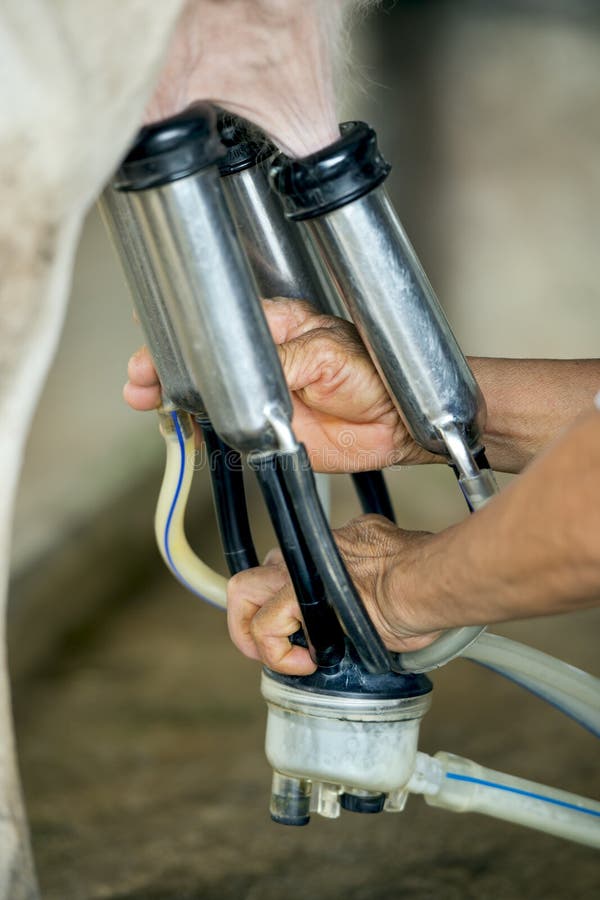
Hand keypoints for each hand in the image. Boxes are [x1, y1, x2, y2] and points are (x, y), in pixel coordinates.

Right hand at [124, 299, 436, 470]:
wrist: (395, 424)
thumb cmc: (373, 375)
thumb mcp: (327, 356)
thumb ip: (283, 363)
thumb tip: (243, 372)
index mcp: (276, 326)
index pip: (218, 324)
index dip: (183, 338)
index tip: (157, 352)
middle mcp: (261, 359)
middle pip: (201, 360)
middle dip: (166, 370)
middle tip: (141, 384)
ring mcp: (259, 395)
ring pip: (205, 395)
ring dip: (175, 402)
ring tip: (152, 408)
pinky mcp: (264, 428)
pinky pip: (222, 429)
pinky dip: (197, 432)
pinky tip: (181, 431)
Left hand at [226, 514, 441, 675]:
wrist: (428, 584)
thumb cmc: (428, 589)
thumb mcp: (397, 585)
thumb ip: (378, 592)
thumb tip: (384, 616)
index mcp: (338, 546)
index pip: (298, 565)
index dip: (293, 601)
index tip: (309, 631)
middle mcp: (315, 548)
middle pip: (260, 569)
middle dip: (253, 610)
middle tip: (276, 642)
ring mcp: (301, 567)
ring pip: (244, 589)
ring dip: (252, 632)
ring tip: (281, 657)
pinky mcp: (296, 591)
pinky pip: (265, 624)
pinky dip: (276, 653)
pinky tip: (305, 663)